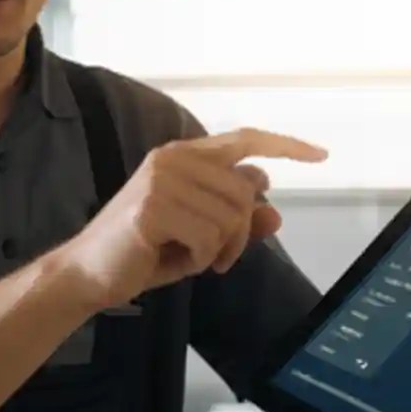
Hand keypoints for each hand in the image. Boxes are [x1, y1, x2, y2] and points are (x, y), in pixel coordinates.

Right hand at [59, 128, 327, 309]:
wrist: (88, 271)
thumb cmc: (145, 250)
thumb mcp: (201, 234)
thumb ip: (238, 220)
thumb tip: (275, 211)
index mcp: (183, 155)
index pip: (245, 140)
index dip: (286, 146)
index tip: (321, 156)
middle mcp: (173, 159)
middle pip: (245, 192)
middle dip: (240, 233)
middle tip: (217, 257)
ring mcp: (162, 180)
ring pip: (231, 217)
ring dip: (220, 250)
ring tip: (193, 258)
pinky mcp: (154, 208)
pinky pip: (208, 238)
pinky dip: (200, 259)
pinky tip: (177, 260)